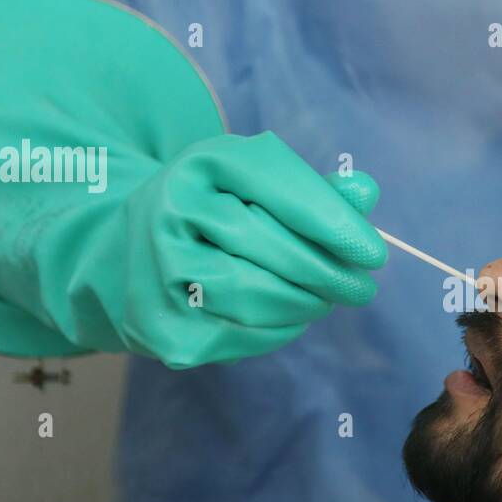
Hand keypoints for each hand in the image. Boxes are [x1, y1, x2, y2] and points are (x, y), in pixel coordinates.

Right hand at [50, 131, 387, 367]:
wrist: (126, 259)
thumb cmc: (212, 214)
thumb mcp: (253, 186)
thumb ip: (310, 191)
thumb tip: (365, 192)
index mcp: (198, 165)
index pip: (274, 186)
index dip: (331, 222)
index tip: (374, 254)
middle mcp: (170, 213)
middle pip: (270, 246)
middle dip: (328, 271)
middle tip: (362, 286)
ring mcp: (161, 275)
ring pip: (260, 297)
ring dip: (307, 303)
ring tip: (325, 298)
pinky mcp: (166, 330)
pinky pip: (246, 336)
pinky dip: (282, 328)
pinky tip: (290, 315)